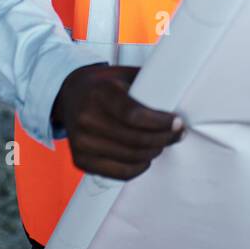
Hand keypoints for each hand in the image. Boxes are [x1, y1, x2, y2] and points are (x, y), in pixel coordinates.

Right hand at [51, 64, 182, 178]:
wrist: (69, 95)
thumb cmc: (104, 85)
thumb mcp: (124, 75)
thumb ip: (147, 83)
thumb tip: (179, 93)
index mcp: (99, 93)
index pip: (133, 115)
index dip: (160, 122)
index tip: (177, 122)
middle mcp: (86, 118)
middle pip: (135, 140)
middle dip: (164, 139)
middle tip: (178, 134)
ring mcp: (80, 141)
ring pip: (129, 158)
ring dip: (154, 152)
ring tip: (164, 143)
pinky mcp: (80, 159)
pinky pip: (117, 173)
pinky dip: (138, 168)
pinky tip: (146, 158)